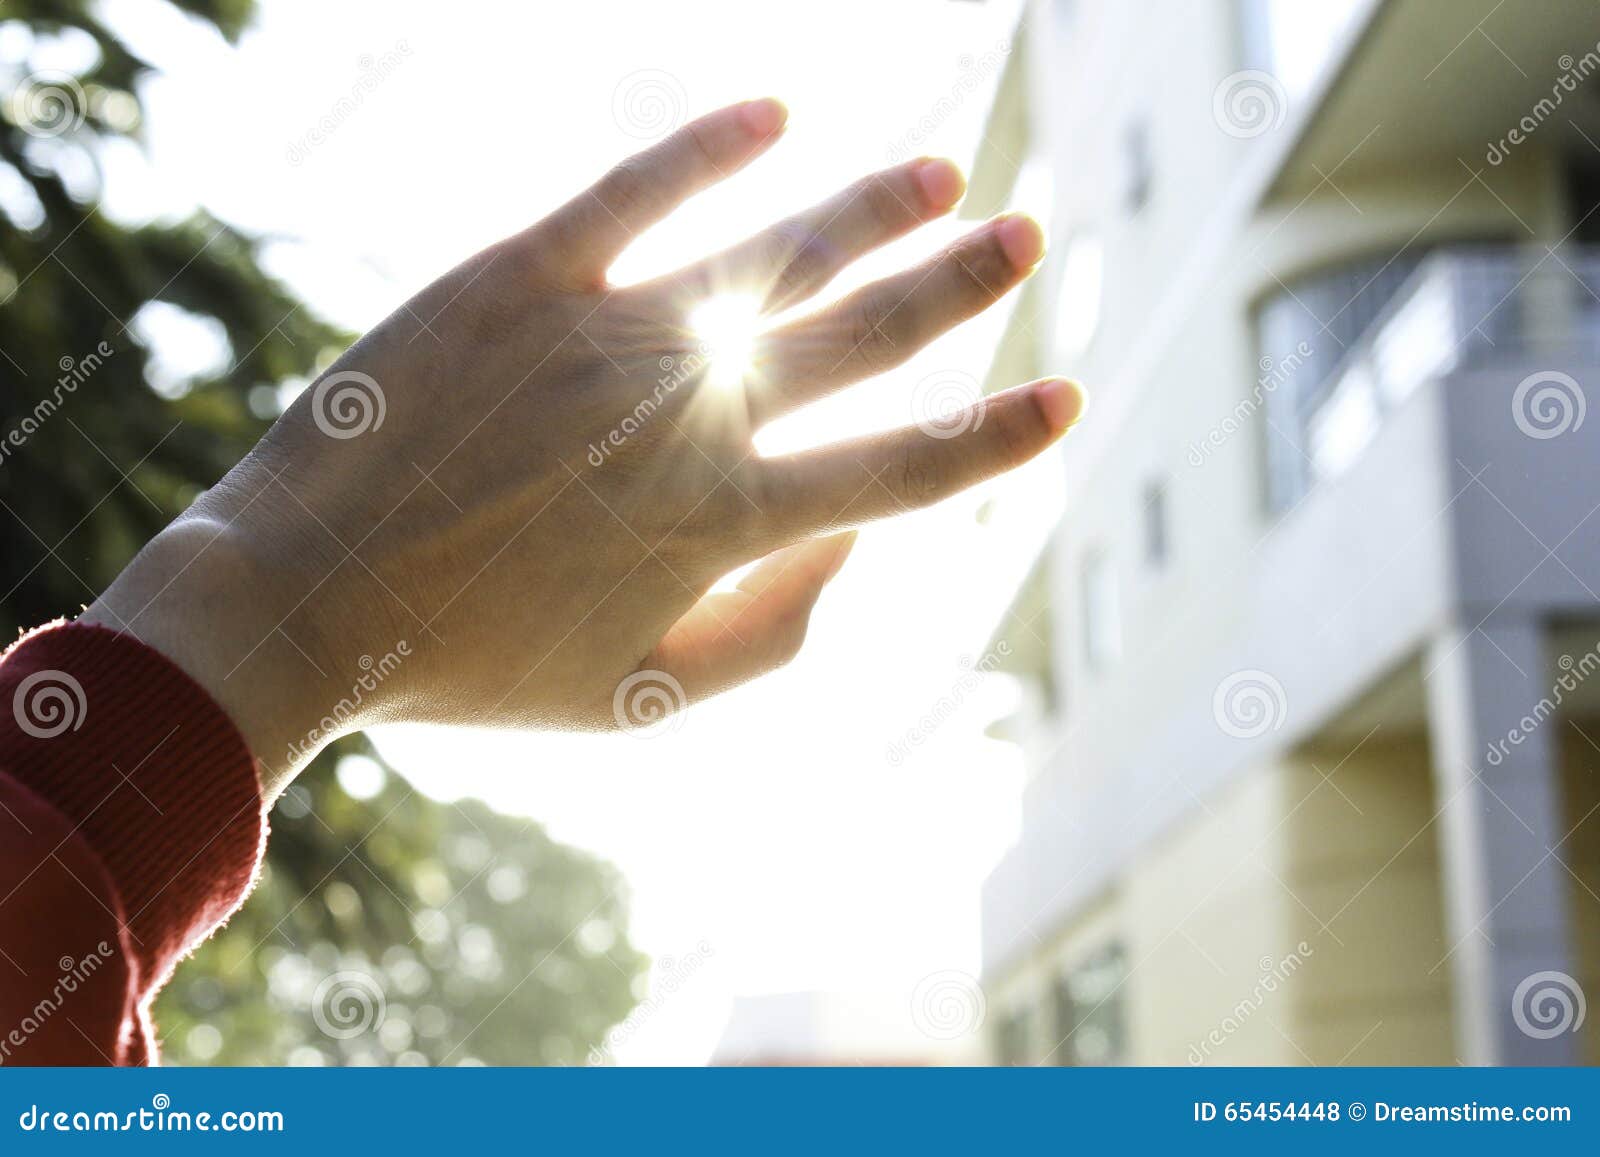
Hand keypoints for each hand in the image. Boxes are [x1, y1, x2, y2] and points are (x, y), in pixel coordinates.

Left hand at [83, 99, 1084, 793]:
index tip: (1066, 400)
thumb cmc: (476, 666)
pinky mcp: (520, 278)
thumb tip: (855, 550)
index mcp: (726, 527)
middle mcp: (691, 419)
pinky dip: (710, 149)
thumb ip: (773, 637)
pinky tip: (777, 113)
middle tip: (1027, 234)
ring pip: (774, 255)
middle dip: (960, 286)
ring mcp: (610, 337)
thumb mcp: (643, 700)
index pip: (902, 472)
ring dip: (870, 210)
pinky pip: (634, 191)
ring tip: (942, 172)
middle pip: (861, 338)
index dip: (997, 439)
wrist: (305, 604)